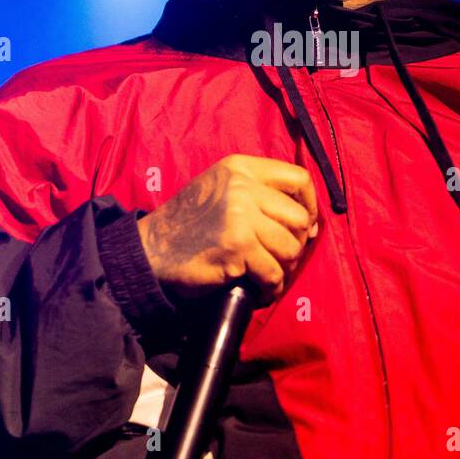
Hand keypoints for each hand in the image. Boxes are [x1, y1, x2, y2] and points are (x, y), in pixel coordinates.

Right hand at [137, 154, 318, 306]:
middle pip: (298, 218)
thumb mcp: (221, 190)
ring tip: (268, 275)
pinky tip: (260, 290)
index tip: (306, 227)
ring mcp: (240, 216)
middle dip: (297, 244)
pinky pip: (274, 273)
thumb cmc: (187, 224)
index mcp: (240, 168)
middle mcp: (242, 186)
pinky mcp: (237, 248)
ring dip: (284, 268)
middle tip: (280, 259)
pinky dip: (271, 287)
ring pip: (290, 247)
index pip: (299, 178)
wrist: (149, 250)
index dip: (310, 205)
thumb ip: (258, 193)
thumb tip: (308, 221)